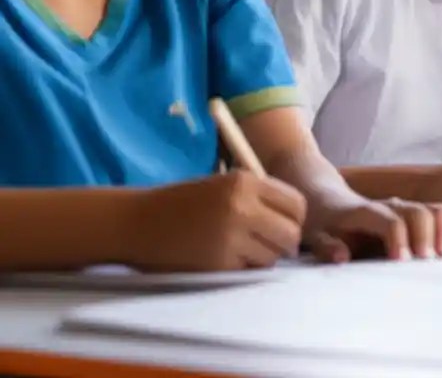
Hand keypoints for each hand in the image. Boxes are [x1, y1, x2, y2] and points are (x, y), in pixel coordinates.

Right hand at [126, 171, 305, 271]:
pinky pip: (249, 271)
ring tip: (238, 250)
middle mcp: (242, 207)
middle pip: (291, 233)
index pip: (297, 204)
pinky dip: (241, 269)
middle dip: (283, 242)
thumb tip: (297, 219)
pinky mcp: (218, 264)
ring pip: (273, 256)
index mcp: (245, 182)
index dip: (293, 218)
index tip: (281, 224)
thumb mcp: (223, 186)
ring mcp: (231, 237)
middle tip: (266, 244)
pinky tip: (221, 258)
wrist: (134, 222)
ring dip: (262, 258)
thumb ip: (258, 197)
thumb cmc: (180, 204)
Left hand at [306, 197, 441, 261]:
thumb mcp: (313, 236)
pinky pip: (440, 214)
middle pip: (418, 212)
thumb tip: (343, 257)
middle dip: (426, 236)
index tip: (401, 262)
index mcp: (365, 212)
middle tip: (426, 262)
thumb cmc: (322, 223)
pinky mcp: (414, 215)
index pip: (389, 221)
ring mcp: (405, 208)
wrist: (327, 200)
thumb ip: (326, 246)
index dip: (398, 239)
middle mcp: (390, 206)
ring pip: (435, 209)